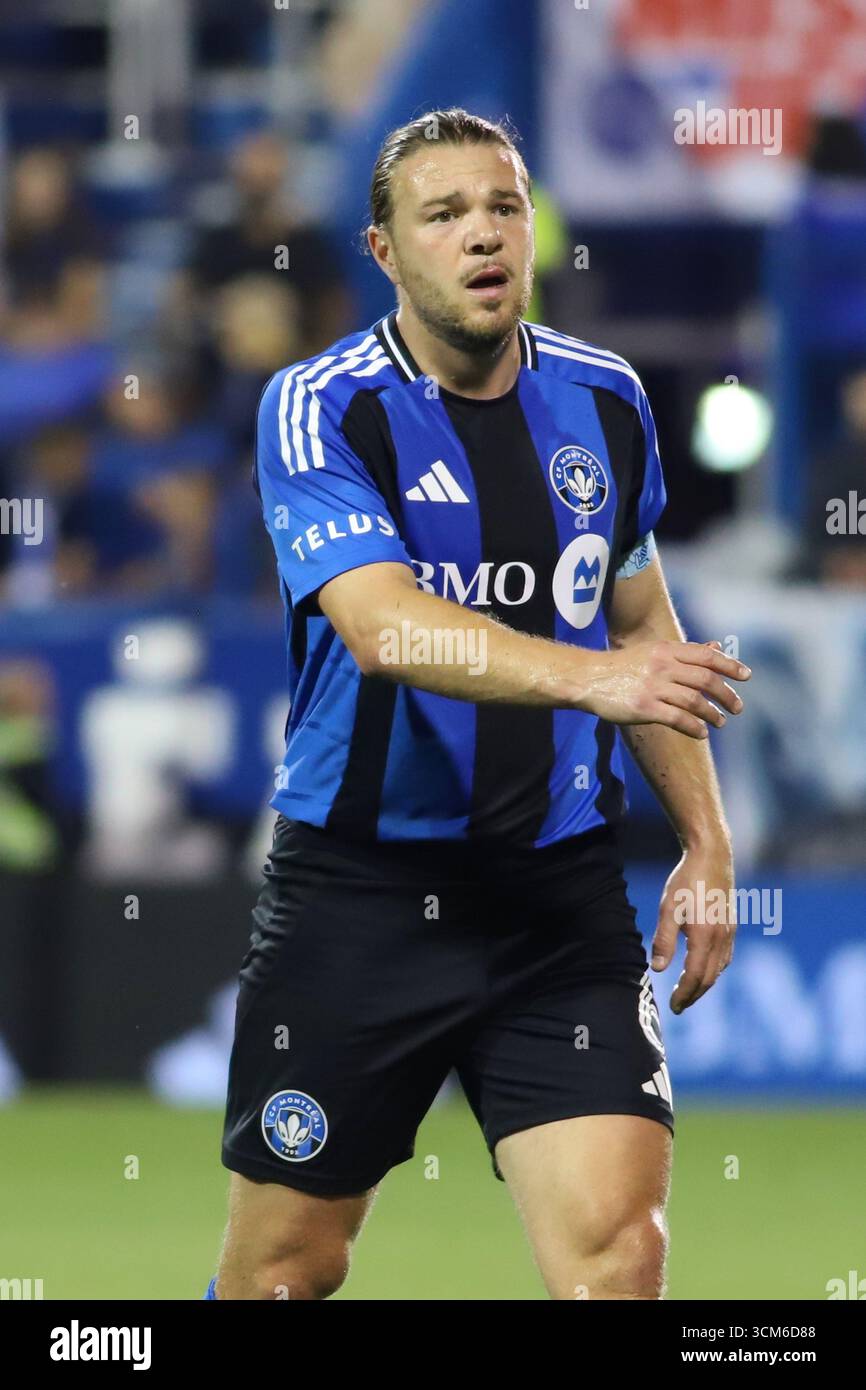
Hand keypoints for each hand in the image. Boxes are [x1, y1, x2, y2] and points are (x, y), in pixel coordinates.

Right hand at [581, 639, 749, 739]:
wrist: (588, 679)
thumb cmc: (624, 666)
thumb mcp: (654, 651)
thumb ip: (686, 652)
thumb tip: (716, 647)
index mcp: (666, 650)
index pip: (706, 656)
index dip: (729, 665)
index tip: (746, 676)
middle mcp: (662, 666)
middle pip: (705, 679)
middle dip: (726, 694)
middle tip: (737, 707)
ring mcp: (653, 687)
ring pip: (694, 701)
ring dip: (713, 714)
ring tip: (721, 722)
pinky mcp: (643, 708)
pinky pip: (677, 718)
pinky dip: (694, 727)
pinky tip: (702, 733)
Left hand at [650, 842, 736, 1012]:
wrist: (711, 856)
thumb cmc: (686, 880)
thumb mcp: (668, 909)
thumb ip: (664, 940)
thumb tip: (658, 969)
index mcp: (705, 937)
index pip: (696, 977)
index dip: (685, 995)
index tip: (673, 1007)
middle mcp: (722, 938)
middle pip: (710, 978)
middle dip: (694, 995)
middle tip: (679, 1006)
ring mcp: (730, 932)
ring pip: (720, 969)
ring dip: (705, 984)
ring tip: (689, 991)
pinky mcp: (731, 924)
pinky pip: (726, 957)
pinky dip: (715, 970)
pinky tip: (704, 968)